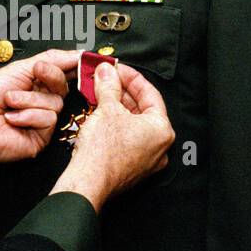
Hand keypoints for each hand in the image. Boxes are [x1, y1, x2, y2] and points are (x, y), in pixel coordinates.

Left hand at [0, 48, 79, 172]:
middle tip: (36, 73)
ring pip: (56, 104)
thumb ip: (52, 59)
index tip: (81, 59)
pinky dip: (28, 115)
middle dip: (50, 76)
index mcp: (38, 85)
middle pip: (64, 87)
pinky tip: (11, 118)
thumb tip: (80, 53)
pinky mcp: (40, 138)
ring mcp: (42, 122)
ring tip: (9, 102)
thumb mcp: (21, 68)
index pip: (64, 73)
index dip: (73, 66)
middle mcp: (42, 103)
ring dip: (29, 99)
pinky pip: (48, 120)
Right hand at [51, 62, 173, 212]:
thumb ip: (109, 86)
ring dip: (118, 107)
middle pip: (143, 109)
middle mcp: (159, 147)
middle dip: (123, 92)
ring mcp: (146, 160)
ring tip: (100, 93)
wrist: (88, 182)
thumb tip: (107, 72)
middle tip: (106, 78)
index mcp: (162, 130)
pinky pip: (128, 139)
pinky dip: (116, 125)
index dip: (131, 77)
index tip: (117, 68)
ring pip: (134, 125)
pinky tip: (102, 114)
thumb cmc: (102, 151)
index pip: (150, 94)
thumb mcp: (107, 108)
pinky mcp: (132, 168)